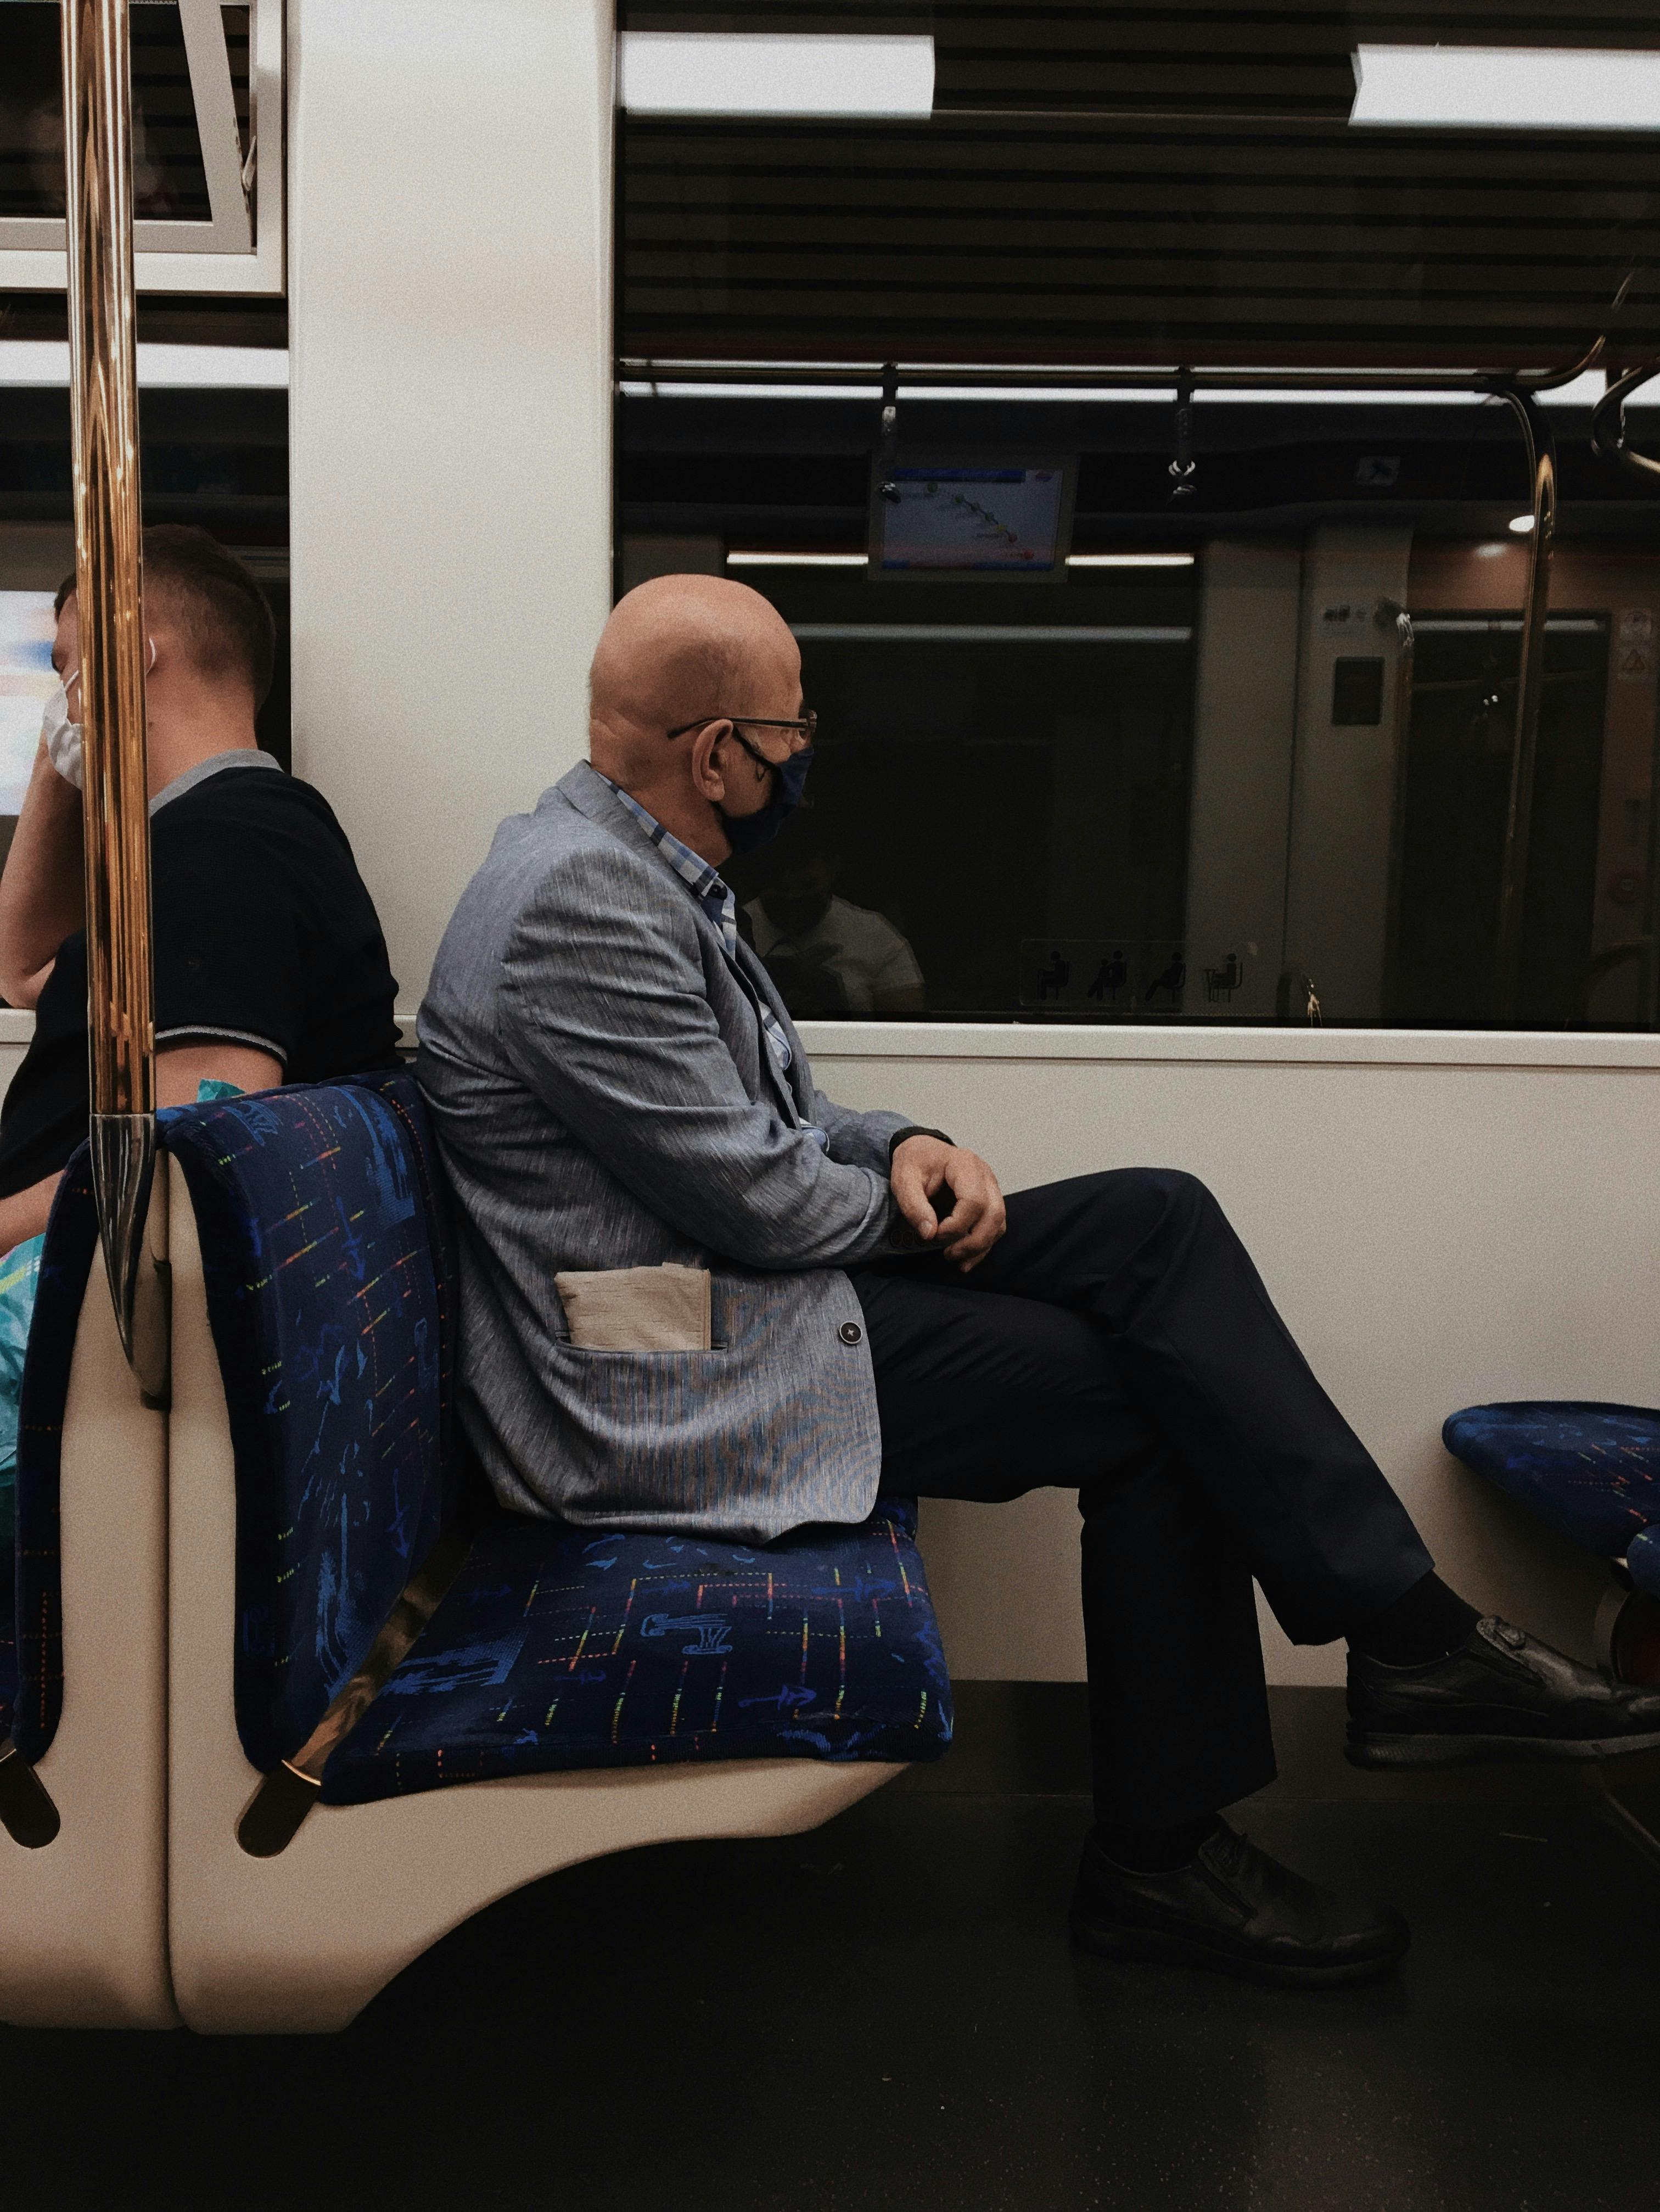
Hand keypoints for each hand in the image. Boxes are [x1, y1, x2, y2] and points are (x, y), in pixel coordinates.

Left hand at [890, 1134, 1005, 1272]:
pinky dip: (983, 1245)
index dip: (956, 1225)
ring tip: (957, 1261)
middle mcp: (985, 1175)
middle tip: (947, 1254)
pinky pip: (994, 1227)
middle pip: (993, 1214)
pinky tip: (966, 1258)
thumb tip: (929, 1234)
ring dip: (980, 1247)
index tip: (934, 1235)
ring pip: (998, 1223)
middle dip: (973, 1242)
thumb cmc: (915, 1162)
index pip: (973, 1201)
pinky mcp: (989, 1201)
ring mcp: (991, 1188)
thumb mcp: (904, 1180)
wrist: (922, 1152)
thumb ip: (913, 1206)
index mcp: (965, 1164)